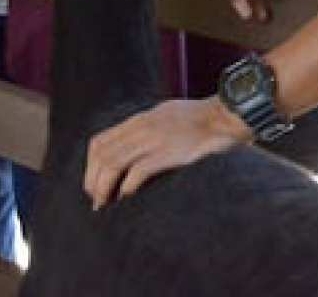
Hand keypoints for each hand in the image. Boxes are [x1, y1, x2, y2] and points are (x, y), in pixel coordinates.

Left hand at [83, 97, 251, 206]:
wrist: (227, 114)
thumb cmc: (201, 119)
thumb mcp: (166, 115)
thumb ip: (149, 128)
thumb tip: (136, 149)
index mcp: (139, 120)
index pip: (101, 141)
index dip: (90, 165)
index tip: (92, 182)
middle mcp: (141, 127)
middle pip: (103, 153)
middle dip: (93, 178)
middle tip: (94, 199)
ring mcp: (154, 139)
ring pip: (115, 161)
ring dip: (104, 185)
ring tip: (104, 203)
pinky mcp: (170, 152)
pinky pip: (140, 169)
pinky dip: (128, 184)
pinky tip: (126, 196)